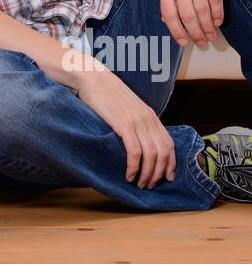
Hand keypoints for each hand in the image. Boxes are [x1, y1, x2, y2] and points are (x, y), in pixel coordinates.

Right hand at [74, 58, 176, 188]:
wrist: (92, 77)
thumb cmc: (105, 93)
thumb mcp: (127, 106)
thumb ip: (136, 120)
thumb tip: (138, 139)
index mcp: (150, 115)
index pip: (169, 144)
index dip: (171, 163)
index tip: (167, 178)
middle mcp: (148, 119)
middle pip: (163, 153)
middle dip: (158, 174)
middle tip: (149, 186)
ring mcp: (137, 121)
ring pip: (151, 155)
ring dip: (147, 174)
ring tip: (139, 184)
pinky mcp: (123, 124)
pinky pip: (135, 152)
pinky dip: (134, 167)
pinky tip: (129, 175)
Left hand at [158, 0, 222, 49]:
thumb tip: (167, 18)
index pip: (169, 13)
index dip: (176, 31)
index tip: (183, 42)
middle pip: (188, 15)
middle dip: (195, 33)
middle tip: (201, 42)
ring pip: (203, 9)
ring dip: (208, 26)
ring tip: (211, 35)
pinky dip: (218, 12)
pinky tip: (218, 20)